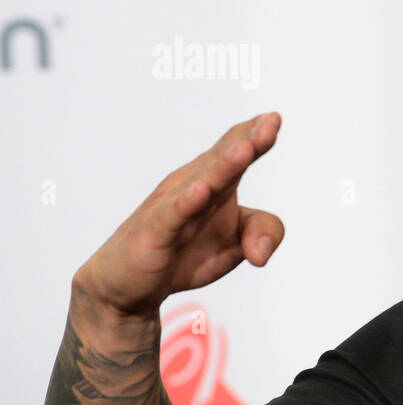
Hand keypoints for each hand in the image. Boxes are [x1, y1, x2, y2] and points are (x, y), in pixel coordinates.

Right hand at [75, 112, 285, 317]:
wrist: (127, 287)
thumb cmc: (182, 256)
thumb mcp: (234, 247)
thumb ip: (263, 234)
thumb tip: (264, 253)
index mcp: (215, 184)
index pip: (235, 149)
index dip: (255, 134)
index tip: (275, 117)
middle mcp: (191, 185)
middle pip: (223, 159)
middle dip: (248, 140)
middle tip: (271, 122)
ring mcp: (171, 206)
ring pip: (202, 181)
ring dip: (224, 166)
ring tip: (245, 149)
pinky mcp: (155, 232)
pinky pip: (173, 214)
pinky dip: (187, 202)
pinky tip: (201, 191)